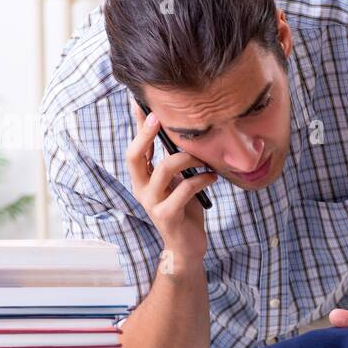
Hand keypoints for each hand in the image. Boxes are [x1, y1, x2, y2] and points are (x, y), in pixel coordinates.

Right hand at [126, 98, 216, 267]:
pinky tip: (213, 177)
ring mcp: (152, 203)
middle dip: (147, 134)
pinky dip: (202, 179)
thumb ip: (174, 161)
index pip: (135, 147)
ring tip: (204, 159)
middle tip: (161, 118)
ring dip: (188, 158)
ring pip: (164, 169)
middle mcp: (141, 189)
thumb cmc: (185, 209)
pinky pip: (185, 189)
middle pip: (134, 156)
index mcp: (142, 179)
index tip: (140, 101)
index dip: (137, 125)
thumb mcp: (178, 181)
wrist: (187, 247)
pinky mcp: (167, 216)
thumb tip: (181, 132)